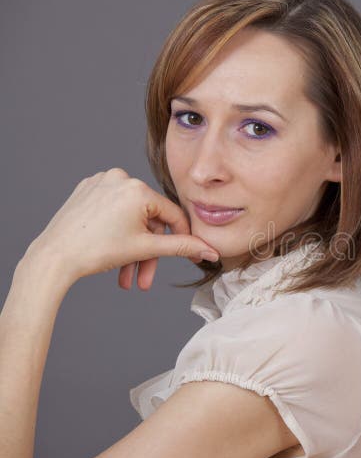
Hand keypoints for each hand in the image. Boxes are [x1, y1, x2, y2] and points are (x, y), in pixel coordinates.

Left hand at [27, 168, 218, 287]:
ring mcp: (101, 182)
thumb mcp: (146, 248)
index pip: (172, 214)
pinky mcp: (87, 189)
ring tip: (125, 276)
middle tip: (144, 279)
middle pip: (149, 220)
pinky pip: (113, 210)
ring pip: (131, 218)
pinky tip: (112, 252)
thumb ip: (182, 247)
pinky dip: (117, 231)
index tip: (187, 255)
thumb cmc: (96, 251)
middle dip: (148, 253)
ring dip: (132, 248)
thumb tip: (210, 251)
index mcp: (138, 188)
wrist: (53, 257)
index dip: (182, 238)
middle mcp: (120, 178)